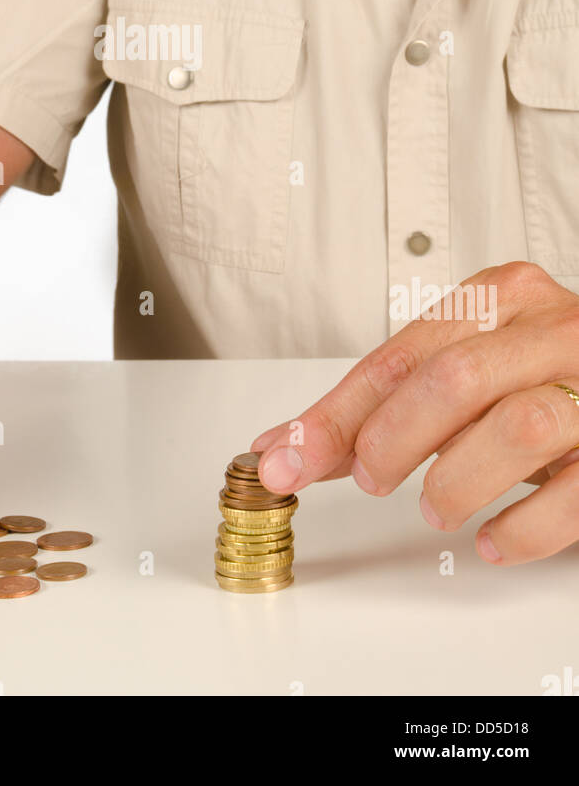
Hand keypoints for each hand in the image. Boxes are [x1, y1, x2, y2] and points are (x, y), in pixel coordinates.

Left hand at [251, 262, 578, 565]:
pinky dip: (523, 527)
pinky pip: (573, 494)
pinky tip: (494, 539)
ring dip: (456, 481)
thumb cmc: (539, 375)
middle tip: (371, 479)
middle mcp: (553, 331)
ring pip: (517, 428)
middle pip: (454, 380)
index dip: (336, 414)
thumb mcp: (464, 371)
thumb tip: (288, 447)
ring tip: (436, 509)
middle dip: (394, 440)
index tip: (285, 458)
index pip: (403, 354)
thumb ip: (383, 406)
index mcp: (502, 297)